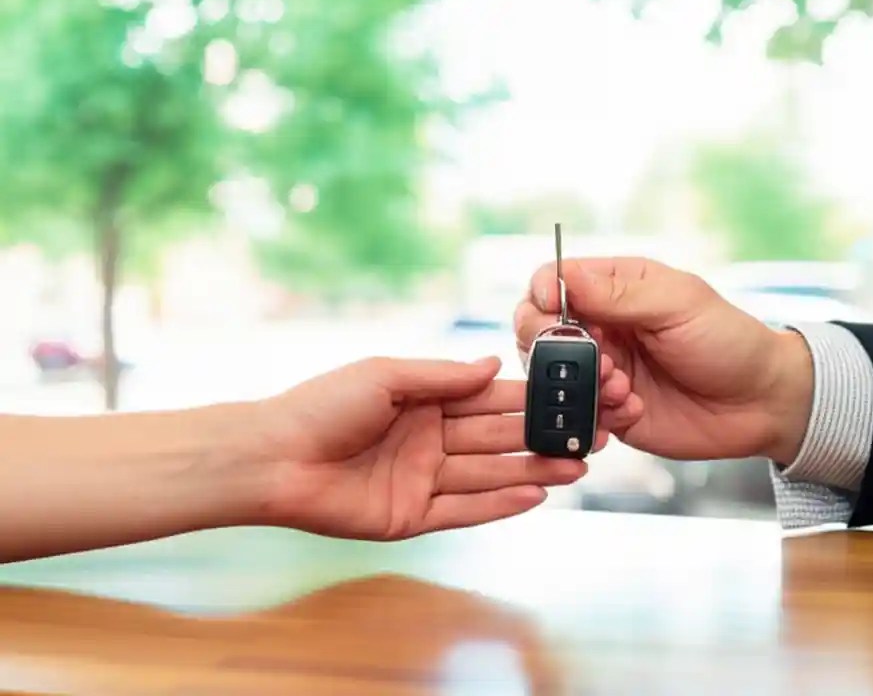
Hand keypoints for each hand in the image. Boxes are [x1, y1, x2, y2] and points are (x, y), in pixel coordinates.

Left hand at [245, 356, 611, 539]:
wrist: (273, 457)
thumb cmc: (321, 406)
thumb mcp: (387, 376)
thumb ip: (443, 376)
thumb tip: (494, 365)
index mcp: (425, 402)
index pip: (489, 401)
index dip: (530, 402)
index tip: (570, 400)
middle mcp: (430, 440)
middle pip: (498, 440)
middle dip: (543, 438)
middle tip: (590, 439)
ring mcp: (423, 480)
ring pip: (489, 476)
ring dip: (533, 472)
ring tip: (576, 469)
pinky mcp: (412, 517)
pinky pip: (465, 510)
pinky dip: (500, 505)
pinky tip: (536, 495)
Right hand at [514, 258, 814, 465]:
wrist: (762, 402)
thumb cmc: (729, 340)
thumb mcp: (679, 304)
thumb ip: (619, 294)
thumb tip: (560, 278)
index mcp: (616, 290)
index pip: (552, 283)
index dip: (541, 297)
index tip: (553, 312)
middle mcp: (603, 329)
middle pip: (537, 331)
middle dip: (552, 348)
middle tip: (596, 359)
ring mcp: (605, 372)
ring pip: (553, 378)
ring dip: (580, 385)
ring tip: (623, 389)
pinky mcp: (613, 413)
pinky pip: (581, 416)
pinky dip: (599, 416)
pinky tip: (635, 410)